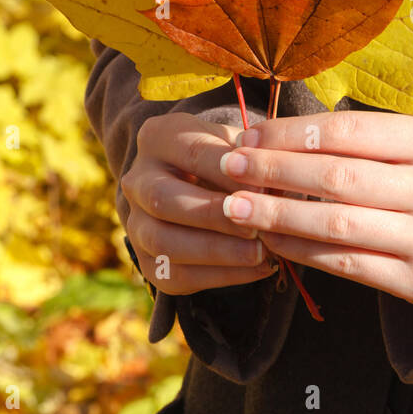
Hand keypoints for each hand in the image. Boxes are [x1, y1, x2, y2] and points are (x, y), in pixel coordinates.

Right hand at [120, 112, 276, 295]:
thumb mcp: (241, 146)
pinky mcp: (149, 262)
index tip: (265, 186)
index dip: (229, 173)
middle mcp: (137, 180)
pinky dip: (222, 275)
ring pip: (164, 241)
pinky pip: (177, 274)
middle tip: (257, 225)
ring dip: (217, 251)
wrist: (203, 187)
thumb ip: (255, 158)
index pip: (193, 153)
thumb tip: (276, 182)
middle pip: (163, 199)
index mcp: (159, 138)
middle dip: (214, 215)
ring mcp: (136, 223)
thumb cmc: (231, 160)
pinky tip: (259, 268)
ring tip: (260, 252)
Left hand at [218, 111, 412, 310]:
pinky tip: (270, 239)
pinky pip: (346, 265)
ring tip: (236, 207)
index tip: (248, 137)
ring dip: (277, 214)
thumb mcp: (412, 146)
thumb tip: (268, 137)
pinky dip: (301, 251)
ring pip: (336, 224)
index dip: (291, 133)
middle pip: (338, 176)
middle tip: (229, 168)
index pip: (348, 131)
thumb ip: (356, 139)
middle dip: (274, 171)